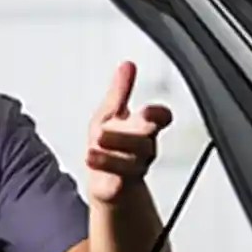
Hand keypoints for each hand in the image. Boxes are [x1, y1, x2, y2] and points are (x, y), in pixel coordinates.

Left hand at [86, 61, 173, 203]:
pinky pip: (117, 179)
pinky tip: (91, 157)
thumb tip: (127, 65)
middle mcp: (142, 149)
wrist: (109, 185)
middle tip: (135, 117)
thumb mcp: (112, 113)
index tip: (154, 109)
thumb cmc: (112, 147)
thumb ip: (120, 91)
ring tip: (98, 139)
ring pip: (132, 159)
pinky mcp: (119, 186)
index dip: (159, 114)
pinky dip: (106, 167)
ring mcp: (132, 168)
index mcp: (143, 129)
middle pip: (145, 138)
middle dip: (141, 129)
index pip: (159, 118)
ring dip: (117, 147)